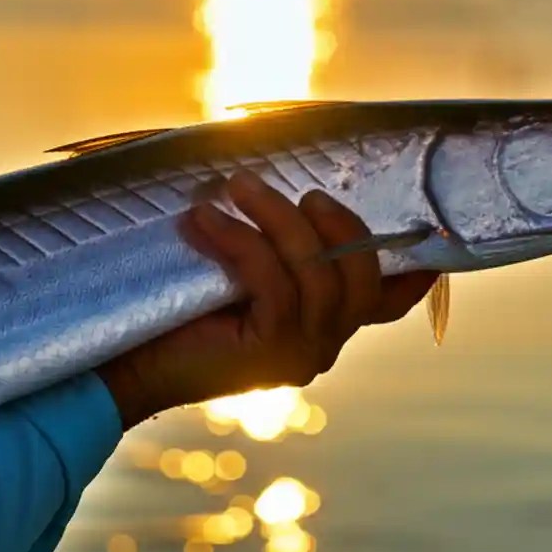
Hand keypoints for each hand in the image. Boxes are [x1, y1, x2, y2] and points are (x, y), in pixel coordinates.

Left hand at [95, 171, 439, 429]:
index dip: (413, 267)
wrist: (125, 367)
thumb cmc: (176, 311)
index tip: (425, 228)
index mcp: (325, 327)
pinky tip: (204, 220)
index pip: (389, 301)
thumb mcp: (238, 273)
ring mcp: (303, 352)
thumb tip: (287, 185)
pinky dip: (241, 240)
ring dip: (276, 218)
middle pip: (362, 275)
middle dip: (337, 223)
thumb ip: (275, 249)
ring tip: (234, 186)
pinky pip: (273, 280)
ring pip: (318, 273)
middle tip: (300, 191)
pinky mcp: (271, 351)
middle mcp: (325, 344)